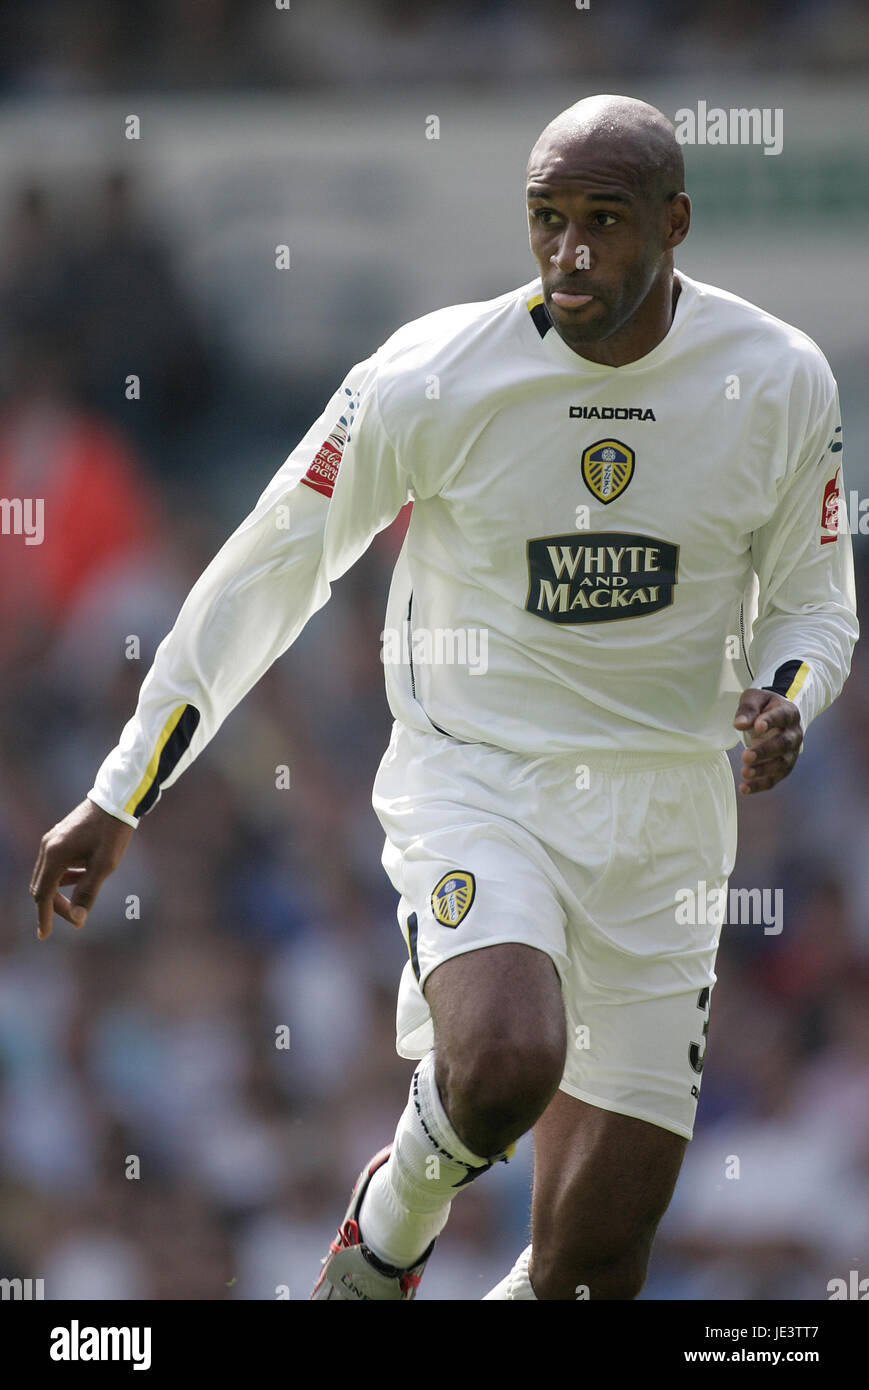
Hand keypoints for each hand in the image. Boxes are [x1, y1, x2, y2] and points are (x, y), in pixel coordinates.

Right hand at [30, 799, 134, 939]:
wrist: (117, 800)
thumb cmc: (113, 833)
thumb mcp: (104, 866)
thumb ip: (88, 893)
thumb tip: (77, 919)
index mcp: (55, 855)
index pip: (43, 894)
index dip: (44, 916)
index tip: (44, 935)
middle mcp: (47, 847)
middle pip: (42, 887)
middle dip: (55, 906)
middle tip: (77, 919)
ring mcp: (51, 840)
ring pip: (48, 876)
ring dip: (60, 891)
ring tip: (82, 899)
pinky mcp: (58, 836)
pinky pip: (54, 864)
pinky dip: (65, 876)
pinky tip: (83, 876)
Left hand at [733, 689, 802, 795]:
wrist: (778, 718)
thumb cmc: (764, 707)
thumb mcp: (754, 698)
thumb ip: (748, 709)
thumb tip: (739, 724)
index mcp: (789, 713)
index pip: (782, 717)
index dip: (771, 722)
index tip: (757, 727)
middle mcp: (794, 734)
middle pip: (783, 744)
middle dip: (765, 751)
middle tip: (745, 756)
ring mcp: (791, 753)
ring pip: (781, 765)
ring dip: (763, 771)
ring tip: (745, 772)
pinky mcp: (783, 768)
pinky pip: (774, 779)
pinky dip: (760, 785)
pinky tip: (744, 788)